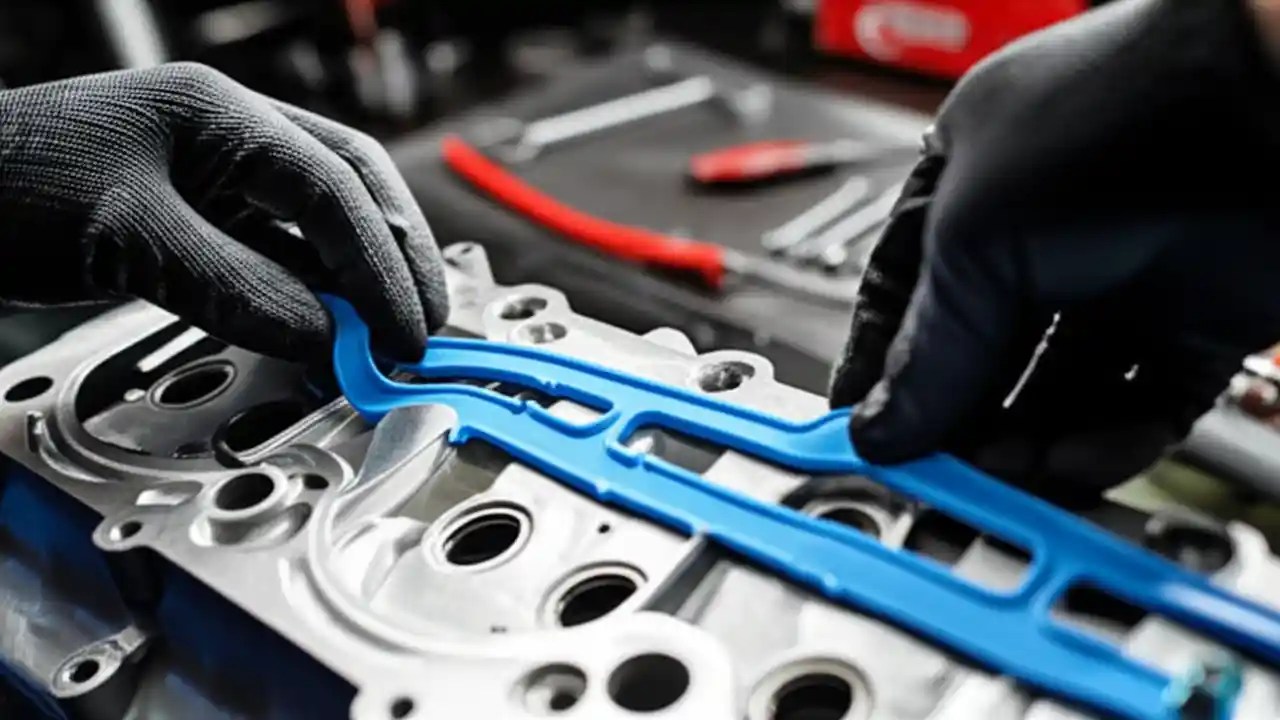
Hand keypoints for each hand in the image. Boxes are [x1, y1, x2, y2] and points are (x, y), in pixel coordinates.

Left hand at [0, 63, 447, 361]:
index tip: (402, 330)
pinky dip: (311, 295)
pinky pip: (276, 256)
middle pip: (351, 192)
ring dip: (359, 281)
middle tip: (424, 327)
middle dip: (397, 260)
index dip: (381, 265)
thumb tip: (322, 335)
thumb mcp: (127, 236)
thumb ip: (235, 286)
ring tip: (389, 337)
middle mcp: (230, 138)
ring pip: (318, 227)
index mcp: (221, 115)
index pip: (334, 189)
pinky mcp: (196, 219)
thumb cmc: (9, 187)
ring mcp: (215, 177)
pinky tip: (329, 330)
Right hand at [831, 0, 1279, 505]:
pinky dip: (1104, 446)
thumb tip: (883, 426)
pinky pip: (1136, 409)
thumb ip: (929, 346)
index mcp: (975, 181)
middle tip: (933, 468)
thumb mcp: (979, 235)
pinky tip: (1072, 463)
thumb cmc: (1133, 111)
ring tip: (1001, 472)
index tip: (863, 426)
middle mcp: (1046, 232)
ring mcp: (1124, 279)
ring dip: (1025, 442)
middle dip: (956, 415)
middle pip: (981, 352)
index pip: (904, 290)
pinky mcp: (1194, 326)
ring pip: (1058, 393)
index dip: (878, 362)